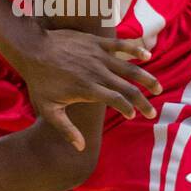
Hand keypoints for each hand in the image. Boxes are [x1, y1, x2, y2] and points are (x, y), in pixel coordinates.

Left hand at [14, 28, 159, 150]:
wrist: (32, 49)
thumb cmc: (39, 81)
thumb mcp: (48, 109)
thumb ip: (66, 129)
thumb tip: (80, 148)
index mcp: (88, 89)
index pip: (118, 101)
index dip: (128, 109)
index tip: (133, 116)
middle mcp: (98, 73)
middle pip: (129, 88)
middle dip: (143, 101)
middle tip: (152, 112)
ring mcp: (99, 56)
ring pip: (130, 68)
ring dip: (146, 78)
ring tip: (157, 87)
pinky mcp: (96, 42)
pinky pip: (121, 45)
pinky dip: (135, 50)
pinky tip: (147, 56)